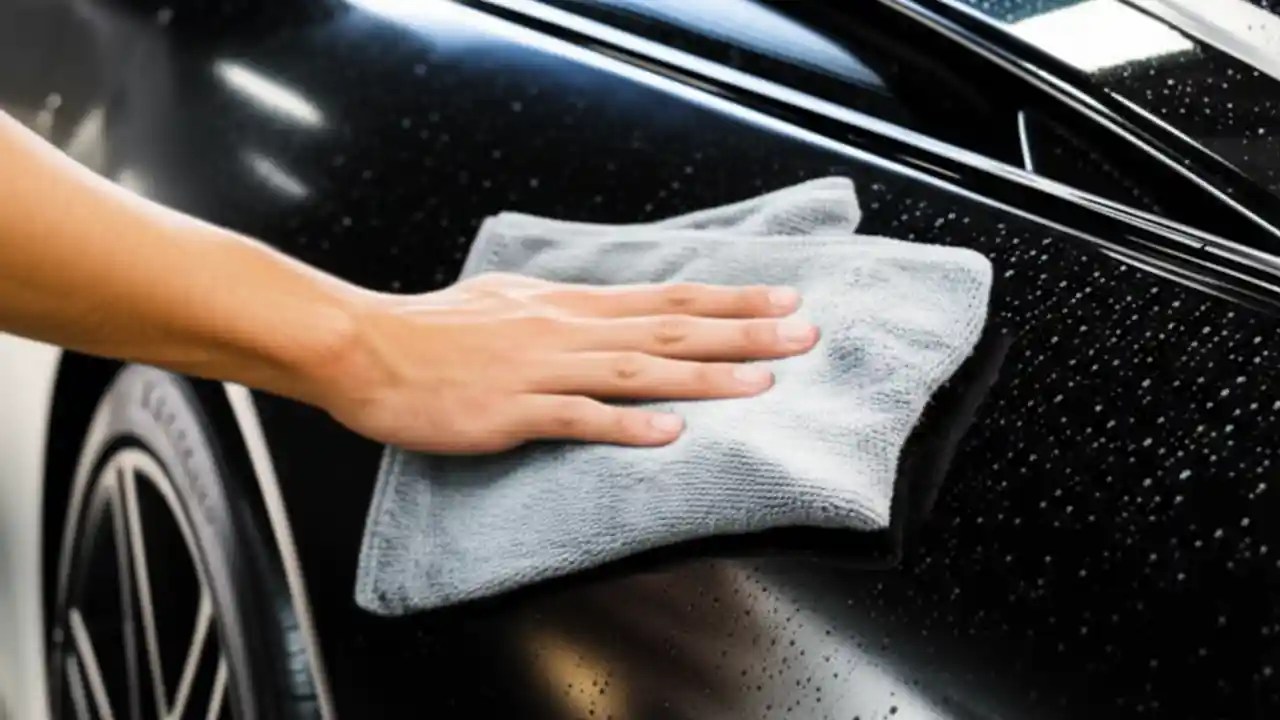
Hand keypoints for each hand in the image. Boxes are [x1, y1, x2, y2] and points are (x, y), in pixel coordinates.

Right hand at [306, 272, 818, 453]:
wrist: (365, 349)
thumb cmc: (432, 331)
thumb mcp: (508, 302)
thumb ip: (562, 313)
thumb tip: (606, 317)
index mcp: (567, 305)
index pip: (665, 299)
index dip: (728, 302)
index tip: (782, 300)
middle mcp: (566, 329)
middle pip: (669, 330)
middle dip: (742, 333)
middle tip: (805, 333)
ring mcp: (540, 370)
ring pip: (637, 371)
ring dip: (704, 378)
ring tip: (764, 383)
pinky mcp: (511, 410)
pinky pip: (577, 418)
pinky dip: (626, 425)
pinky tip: (671, 433)